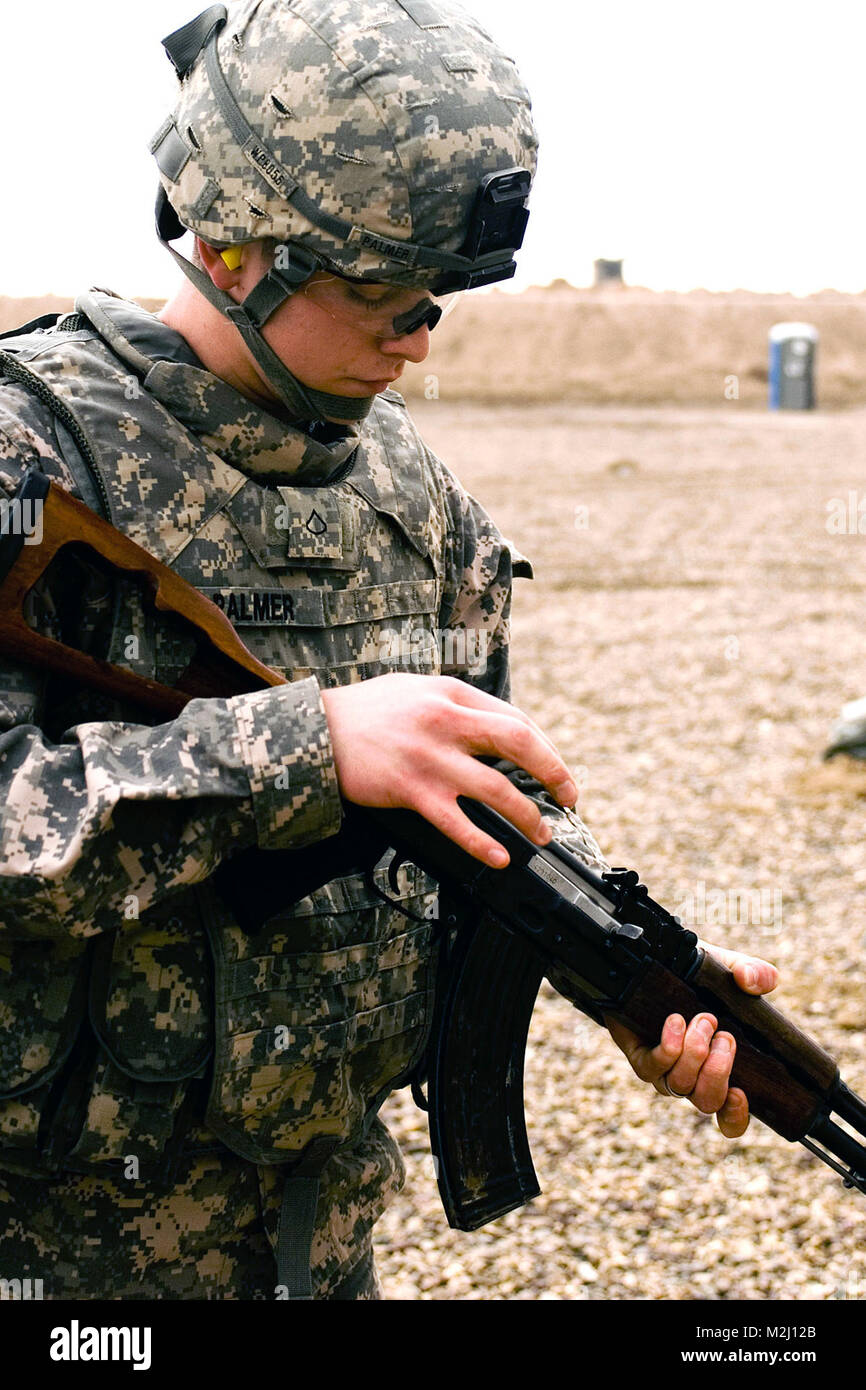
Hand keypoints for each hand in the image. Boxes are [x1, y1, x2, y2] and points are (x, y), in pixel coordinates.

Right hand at [320, 673, 577, 866]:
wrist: (313, 732)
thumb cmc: (363, 712)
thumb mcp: (415, 689)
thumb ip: (454, 705)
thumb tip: (493, 725)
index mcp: (451, 693)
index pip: (515, 719)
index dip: (545, 747)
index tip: (555, 769)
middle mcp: (446, 721)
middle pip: (519, 744)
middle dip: (554, 772)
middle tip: (570, 796)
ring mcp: (431, 757)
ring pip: (497, 789)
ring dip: (527, 815)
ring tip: (541, 832)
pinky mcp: (411, 789)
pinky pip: (458, 823)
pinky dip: (484, 844)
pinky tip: (500, 857)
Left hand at [605, 944, 779, 1136]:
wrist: (654, 962)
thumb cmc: (699, 976)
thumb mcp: (732, 970)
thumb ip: (756, 973)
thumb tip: (754, 981)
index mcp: (719, 1069)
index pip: (729, 1117)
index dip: (735, 1117)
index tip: (740, 1093)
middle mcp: (691, 1077)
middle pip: (707, 1101)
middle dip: (719, 1072)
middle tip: (724, 1036)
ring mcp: (664, 1069)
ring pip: (680, 1085)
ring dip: (695, 1054)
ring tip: (703, 1020)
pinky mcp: (639, 1055)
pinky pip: (652, 1066)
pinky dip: (669, 1046)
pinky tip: (676, 1021)